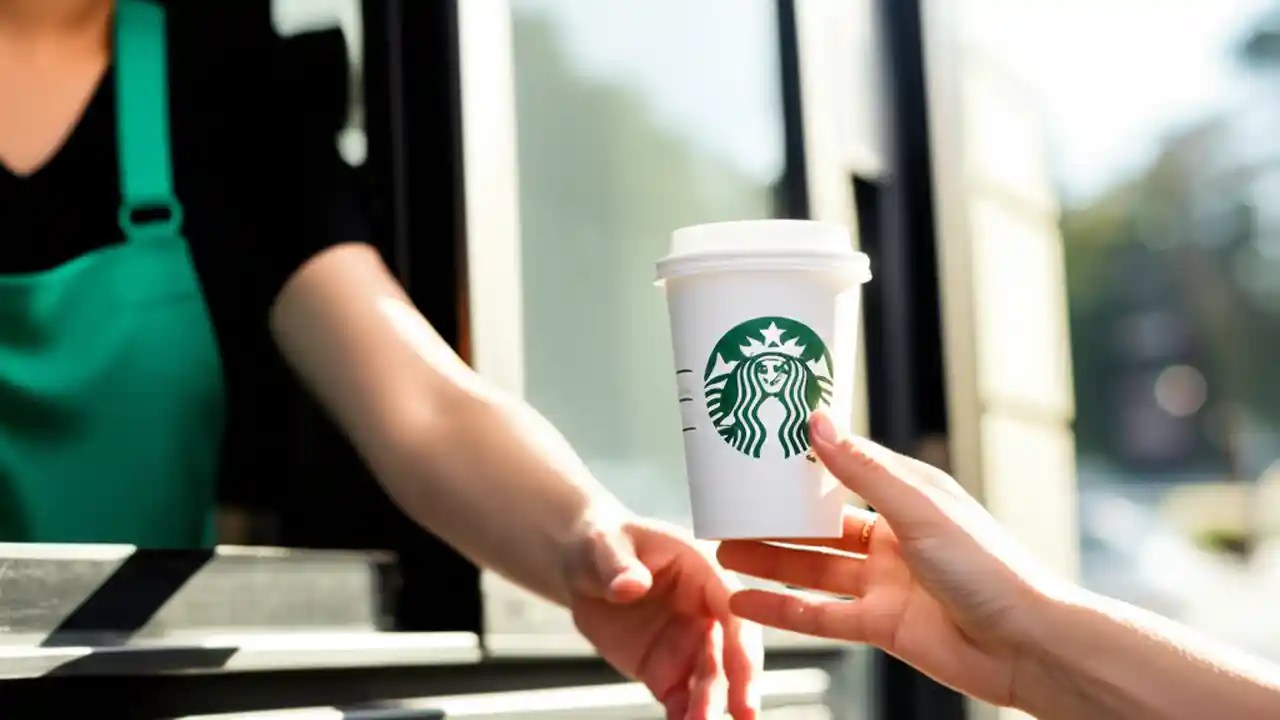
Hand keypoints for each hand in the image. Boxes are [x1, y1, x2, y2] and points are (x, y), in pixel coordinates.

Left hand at [565, 514, 762, 719]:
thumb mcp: (605, 547)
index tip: (747, 667)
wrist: (583, 570)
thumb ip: (620, 566)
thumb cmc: (603, 545)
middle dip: (739, 683)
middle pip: (731, 650)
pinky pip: (682, 701)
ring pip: (709, 682)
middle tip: (743, 713)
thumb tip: (630, 585)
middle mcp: (706, 612)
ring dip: (710, 706)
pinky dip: (686, 718)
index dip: (741, 637)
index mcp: (703, 571)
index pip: (731, 605)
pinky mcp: (668, 672)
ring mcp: (689, 645)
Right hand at [717, 411, 1070, 706]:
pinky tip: (747, 602)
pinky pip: (821, 615)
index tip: (762, 447)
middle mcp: (895, 536)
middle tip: (730, 509)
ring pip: (814, 568)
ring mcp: (887, 582)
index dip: (805, 459)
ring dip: (771, 562)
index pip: (847, 467)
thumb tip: (819, 424)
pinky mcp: (882, 625)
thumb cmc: (993, 569)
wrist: (1028, 645)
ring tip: (725, 553)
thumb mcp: (920, 508)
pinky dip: (782, 610)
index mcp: (910, 497)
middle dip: (776, 517)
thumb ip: (864, 471)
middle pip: (821, 524)